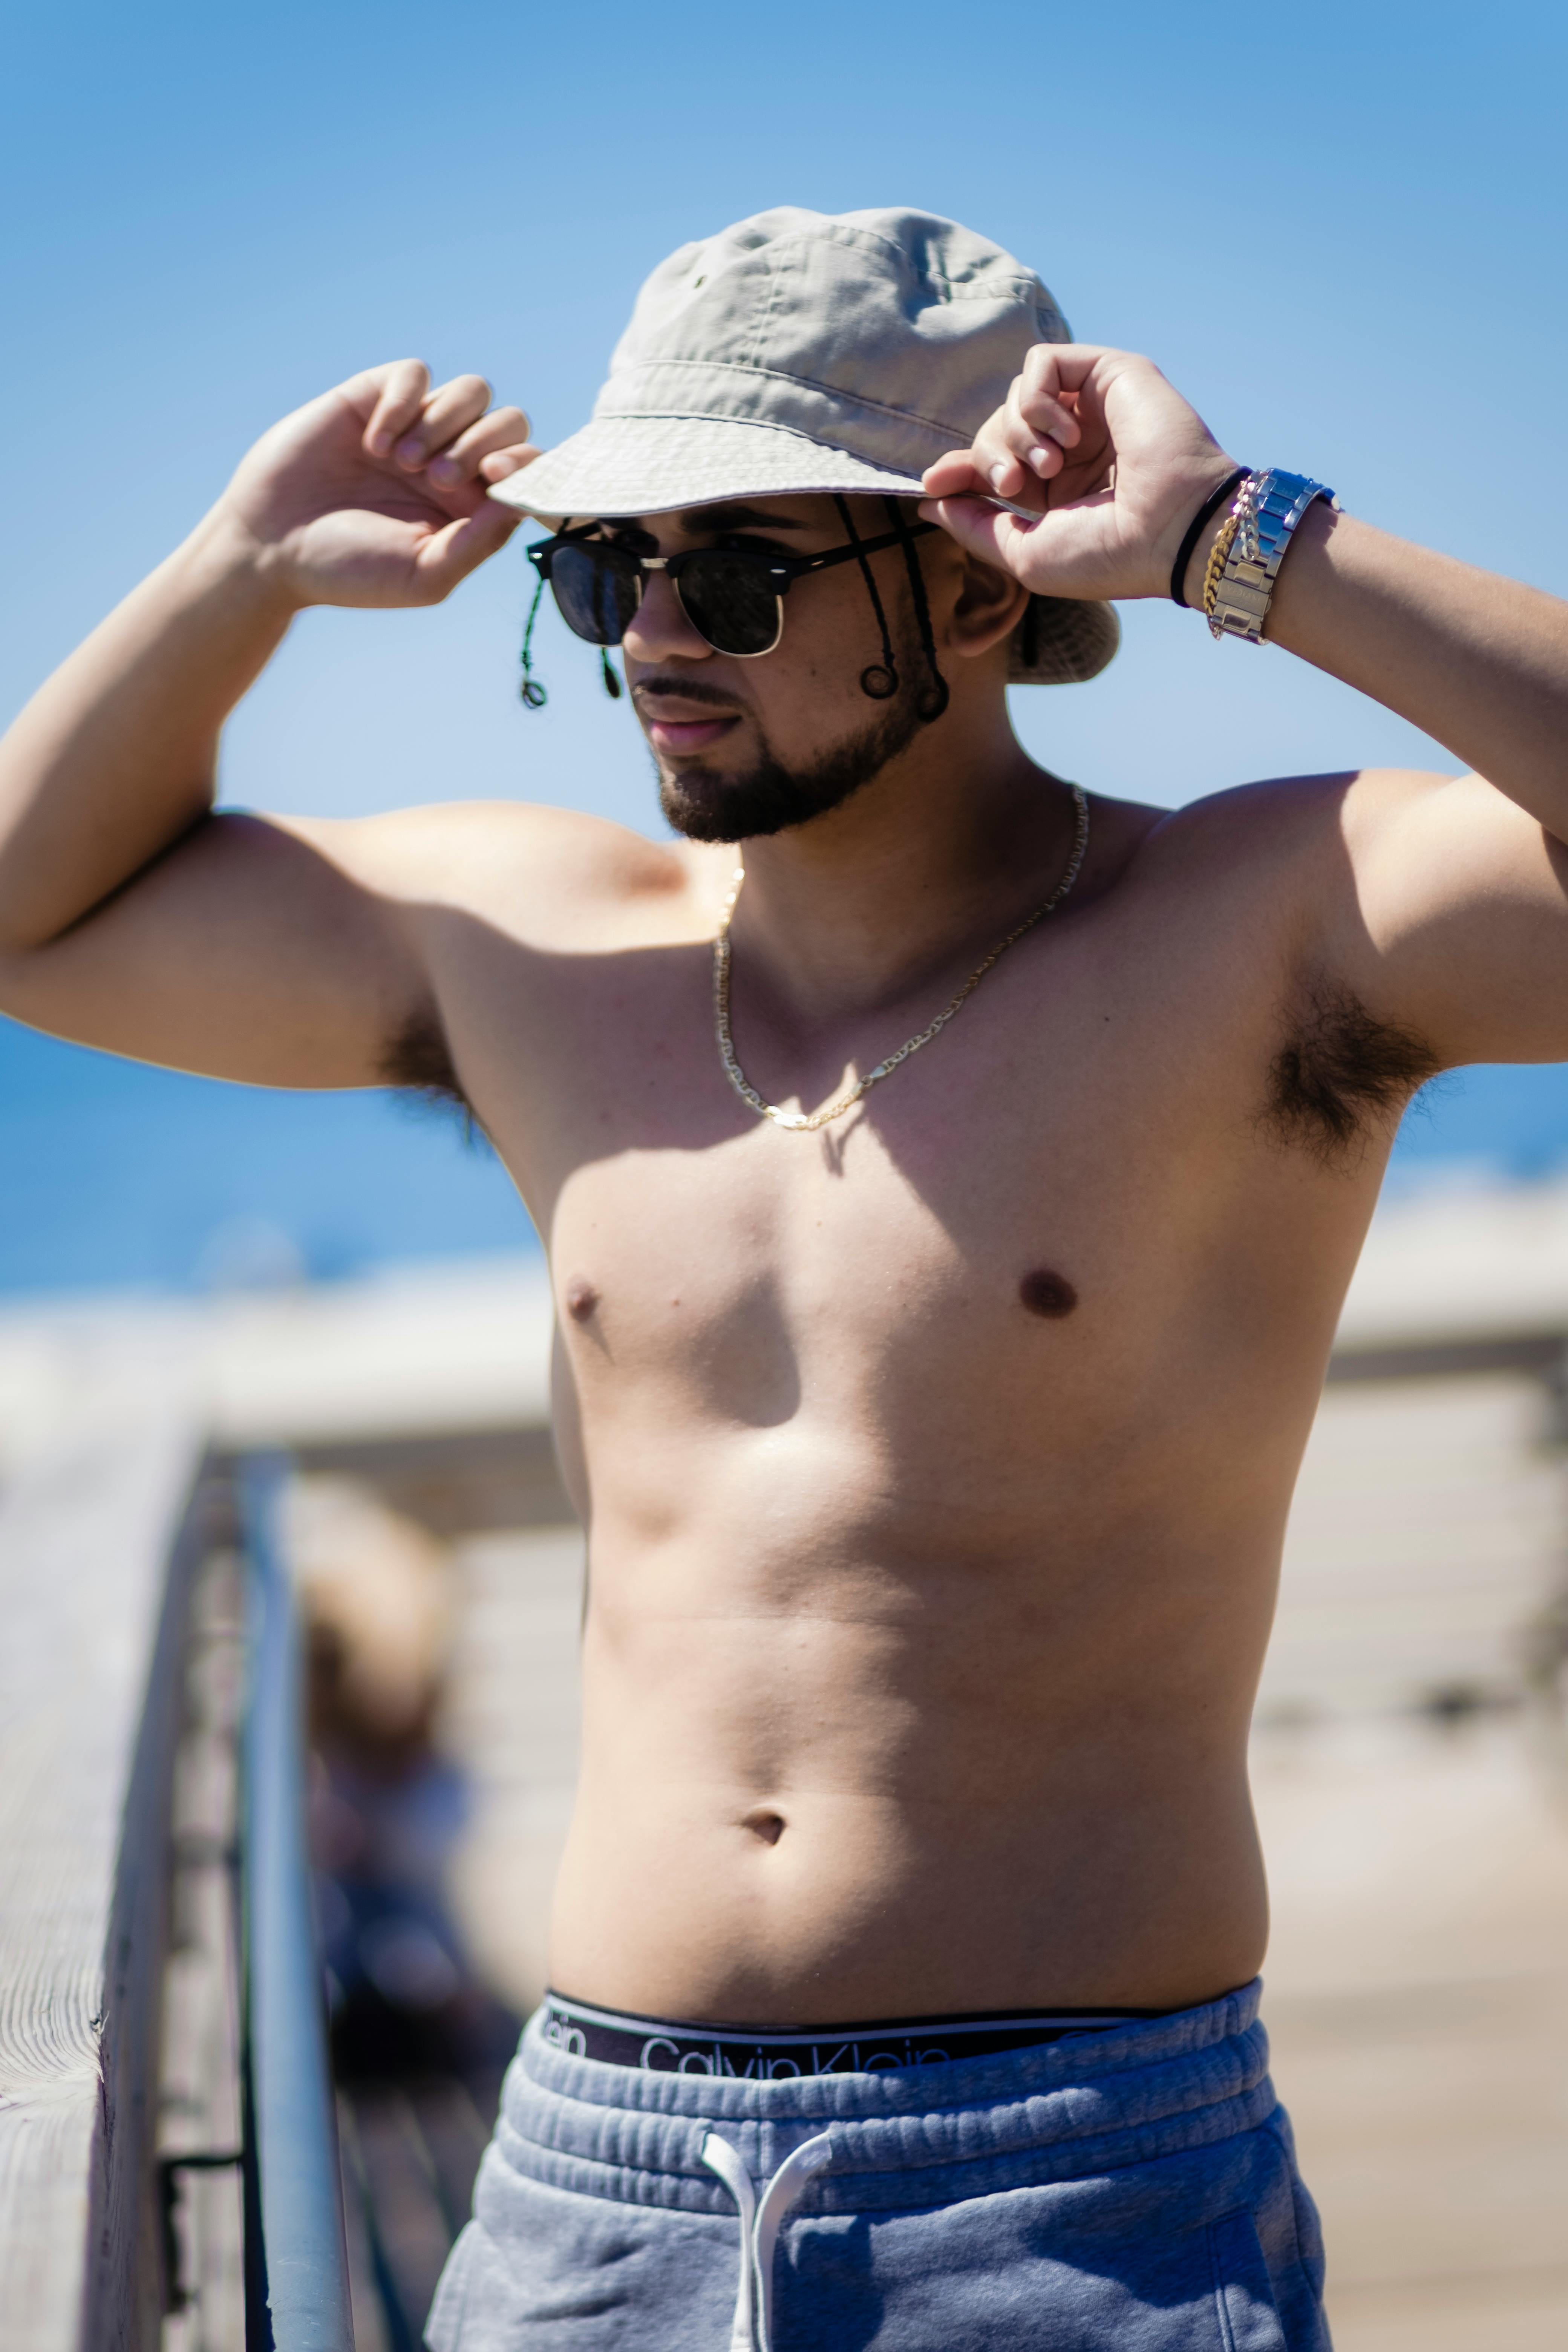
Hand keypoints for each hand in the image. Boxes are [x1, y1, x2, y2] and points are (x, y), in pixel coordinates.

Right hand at [214, 360, 540, 608]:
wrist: (273, 548)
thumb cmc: (349, 571)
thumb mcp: (425, 575)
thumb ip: (480, 542)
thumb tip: (520, 500)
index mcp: (472, 506)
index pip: (527, 467)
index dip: (525, 464)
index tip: (493, 477)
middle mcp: (452, 462)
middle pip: (509, 421)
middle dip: (482, 443)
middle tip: (436, 479)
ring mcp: (415, 426)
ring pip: (472, 391)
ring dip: (446, 422)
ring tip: (403, 463)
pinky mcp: (374, 398)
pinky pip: (414, 373)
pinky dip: (402, 402)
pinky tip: (375, 443)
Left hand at [919, 345, 1237, 604]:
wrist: (1169, 531)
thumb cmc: (1106, 554)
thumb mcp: (1023, 553)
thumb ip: (974, 525)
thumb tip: (931, 500)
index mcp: (1058, 491)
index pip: (994, 463)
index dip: (960, 467)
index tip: (934, 480)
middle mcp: (1075, 446)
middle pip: (996, 427)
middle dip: (989, 454)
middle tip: (1013, 485)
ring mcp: (1093, 409)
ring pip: (1015, 396)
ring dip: (1016, 432)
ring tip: (1050, 466)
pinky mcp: (1109, 373)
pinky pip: (1042, 362)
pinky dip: (1037, 398)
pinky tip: (1065, 434)